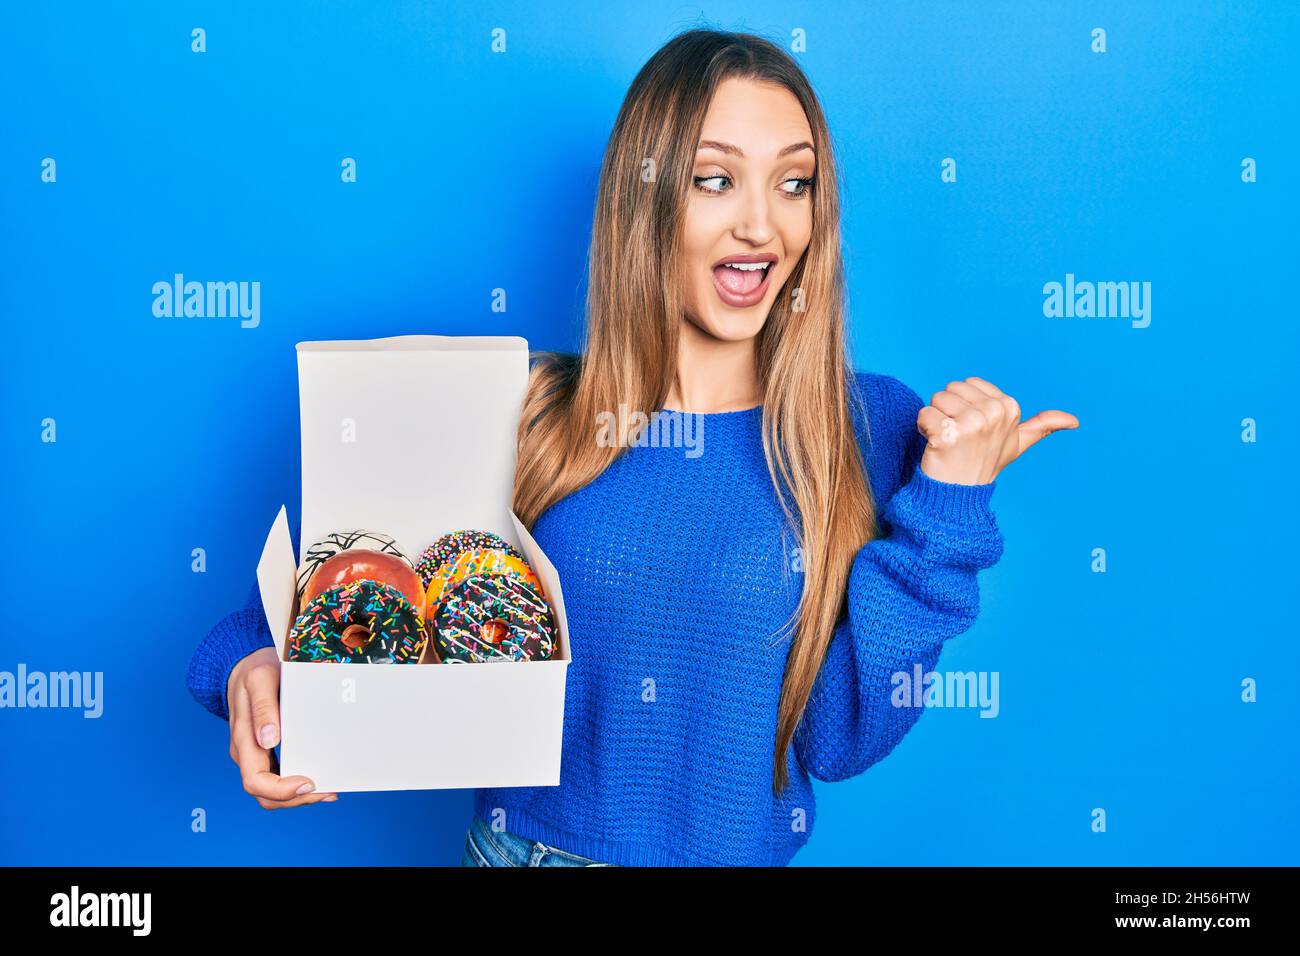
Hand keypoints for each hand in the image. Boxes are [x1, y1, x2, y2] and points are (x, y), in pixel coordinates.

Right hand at [226, 646, 336, 808]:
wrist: (244, 667)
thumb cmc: (254, 672)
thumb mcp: (260, 680)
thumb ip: (263, 708)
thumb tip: (269, 739)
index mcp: (243, 740)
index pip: (255, 781)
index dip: (281, 790)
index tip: (308, 782)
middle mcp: (247, 753)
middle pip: (266, 795)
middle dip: (297, 798)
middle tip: (329, 791)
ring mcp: (256, 754)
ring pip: (273, 792)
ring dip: (299, 796)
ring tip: (329, 790)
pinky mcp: (266, 752)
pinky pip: (279, 777)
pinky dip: (299, 785)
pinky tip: (321, 779)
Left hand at [918, 377, 1077, 484]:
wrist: (958, 495)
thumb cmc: (983, 464)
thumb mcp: (1016, 444)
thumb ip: (1042, 427)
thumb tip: (1074, 421)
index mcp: (1010, 407)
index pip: (968, 384)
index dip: (964, 406)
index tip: (972, 431)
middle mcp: (994, 413)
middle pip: (950, 389)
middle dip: (948, 411)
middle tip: (958, 438)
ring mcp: (973, 424)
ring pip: (936, 399)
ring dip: (934, 420)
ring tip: (947, 442)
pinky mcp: (949, 433)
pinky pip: (924, 415)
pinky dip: (923, 429)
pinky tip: (935, 446)